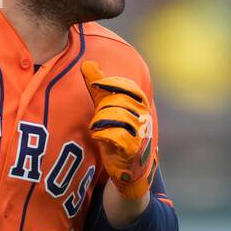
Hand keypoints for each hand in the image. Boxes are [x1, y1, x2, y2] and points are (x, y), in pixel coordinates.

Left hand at [81, 60, 156, 201]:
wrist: (130, 167)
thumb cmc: (118, 132)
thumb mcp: (108, 108)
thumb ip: (99, 88)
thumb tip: (86, 63)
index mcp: (140, 103)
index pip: (127, 87)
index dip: (110, 84)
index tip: (95, 84)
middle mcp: (143, 116)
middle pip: (117, 102)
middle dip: (102, 108)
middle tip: (97, 119)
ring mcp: (140, 132)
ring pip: (115, 117)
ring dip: (100, 122)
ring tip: (97, 128)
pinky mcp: (133, 149)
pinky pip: (115, 136)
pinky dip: (102, 135)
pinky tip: (99, 137)